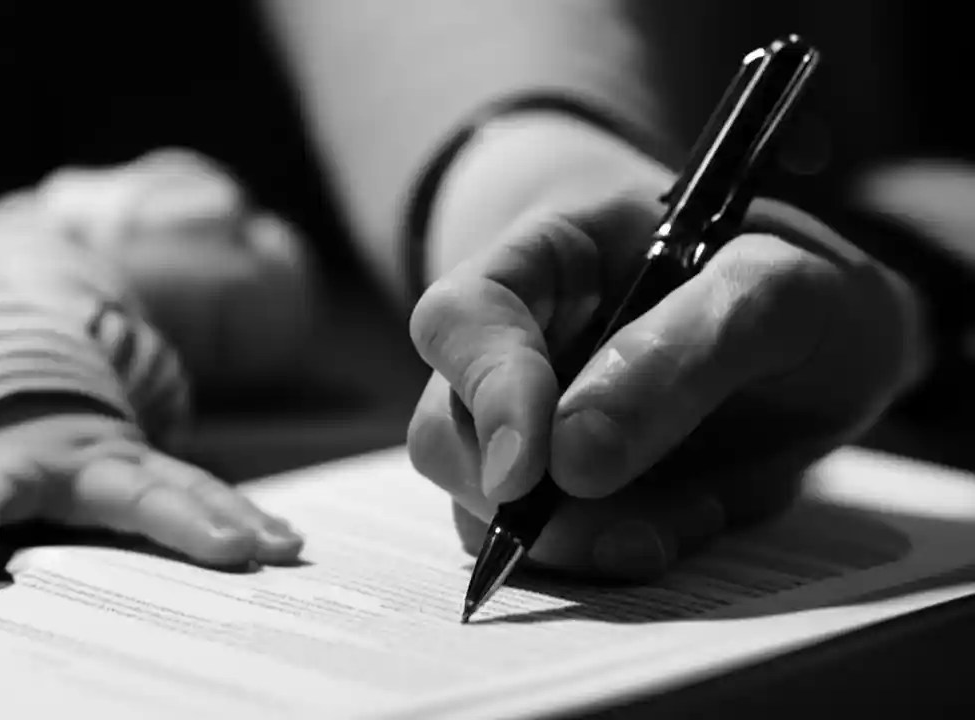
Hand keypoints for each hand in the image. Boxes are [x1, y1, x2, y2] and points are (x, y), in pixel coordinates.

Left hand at [0, 408, 304, 567]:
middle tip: (228, 553)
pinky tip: (288, 542)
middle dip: (183, 517)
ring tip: (278, 551)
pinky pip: (213, 495)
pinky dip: (248, 517)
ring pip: (189, 488)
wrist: (45, 411)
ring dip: (233, 520)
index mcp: (15, 464)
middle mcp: (85, 459)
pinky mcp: (166, 474)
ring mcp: (134, 463)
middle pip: (135, 487)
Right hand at [407, 116, 926, 581]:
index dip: (483, 390)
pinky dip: (613, 556)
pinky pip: (552, 549)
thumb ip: (687, 347)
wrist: (821, 334)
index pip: (460, 318)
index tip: (532, 470)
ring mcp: (534, 429)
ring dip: (578, 541)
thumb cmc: (793, 281)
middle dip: (526, 502)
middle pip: (446, 433)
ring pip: (487, 510)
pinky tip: (690, 522)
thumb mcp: (781, 285)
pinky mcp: (566, 497)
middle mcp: (516, 349)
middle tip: (635, 528)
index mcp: (546, 259)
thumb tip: (569, 458)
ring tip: (694, 518)